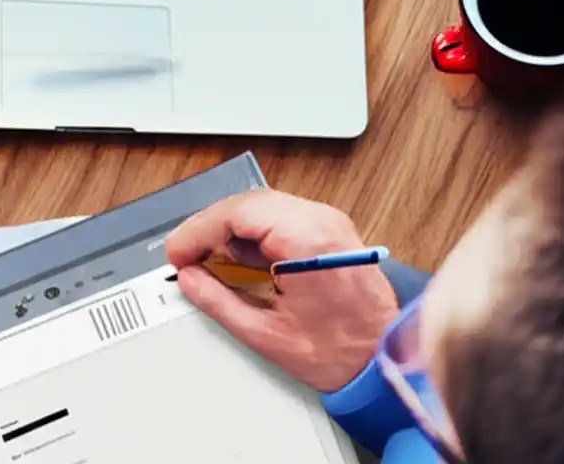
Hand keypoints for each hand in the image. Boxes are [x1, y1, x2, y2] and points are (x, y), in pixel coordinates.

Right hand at [165, 190, 398, 392]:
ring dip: (230, 229)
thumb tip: (192, 280)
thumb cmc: (342, 352)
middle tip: (187, 256)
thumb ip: (219, 302)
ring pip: (262, 206)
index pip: (237, 212)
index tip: (179, 253)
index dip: (198, 231)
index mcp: (307, 241)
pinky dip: (253, 233)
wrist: (384, 359)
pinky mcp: (331, 231)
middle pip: (248, 203)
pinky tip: (239, 259)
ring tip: (209, 260)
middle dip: (210, 228)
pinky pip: (281, 216)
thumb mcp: (265, 334)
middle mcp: (322, 222)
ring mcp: (329, 223)